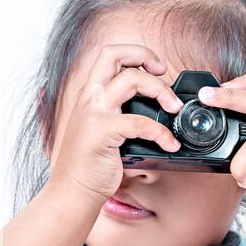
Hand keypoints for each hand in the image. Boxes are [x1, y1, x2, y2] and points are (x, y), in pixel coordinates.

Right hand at [46, 44, 181, 204]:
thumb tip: (153, 107)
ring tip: (174, 109)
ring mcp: (94, 113)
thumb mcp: (100, 129)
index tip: (155, 69)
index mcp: (89, 95)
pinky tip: (169, 144)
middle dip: (145, 56)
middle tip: (164, 74)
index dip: (135, 53)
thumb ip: (118, 113)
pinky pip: (141, 122)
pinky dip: (162, 132)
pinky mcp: (102, 132)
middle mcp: (89, 98)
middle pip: (114, 54)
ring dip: (161, 91)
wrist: (72, 191)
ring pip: (131, 80)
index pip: (109, 55)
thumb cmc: (89, 165)